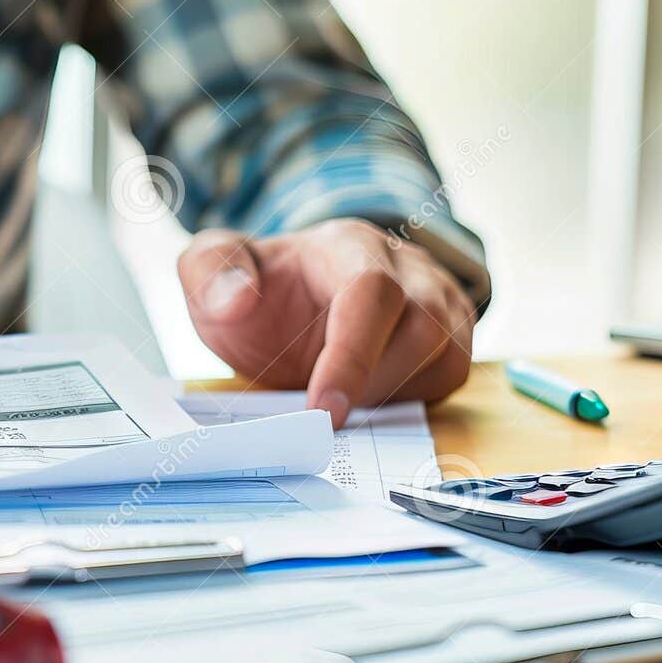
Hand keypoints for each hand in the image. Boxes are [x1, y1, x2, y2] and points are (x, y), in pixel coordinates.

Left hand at [178, 219, 474, 426]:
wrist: (288, 308)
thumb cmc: (258, 292)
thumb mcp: (209, 273)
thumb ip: (209, 272)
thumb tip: (236, 299)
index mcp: (346, 245)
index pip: (371, 290)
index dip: (352, 355)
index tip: (322, 410)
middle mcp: (406, 266)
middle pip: (423, 327)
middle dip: (371, 384)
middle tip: (322, 416)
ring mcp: (439, 300)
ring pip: (446, 356)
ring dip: (390, 395)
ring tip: (338, 400)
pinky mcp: (452, 337)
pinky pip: (452, 377)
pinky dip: (411, 402)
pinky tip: (366, 400)